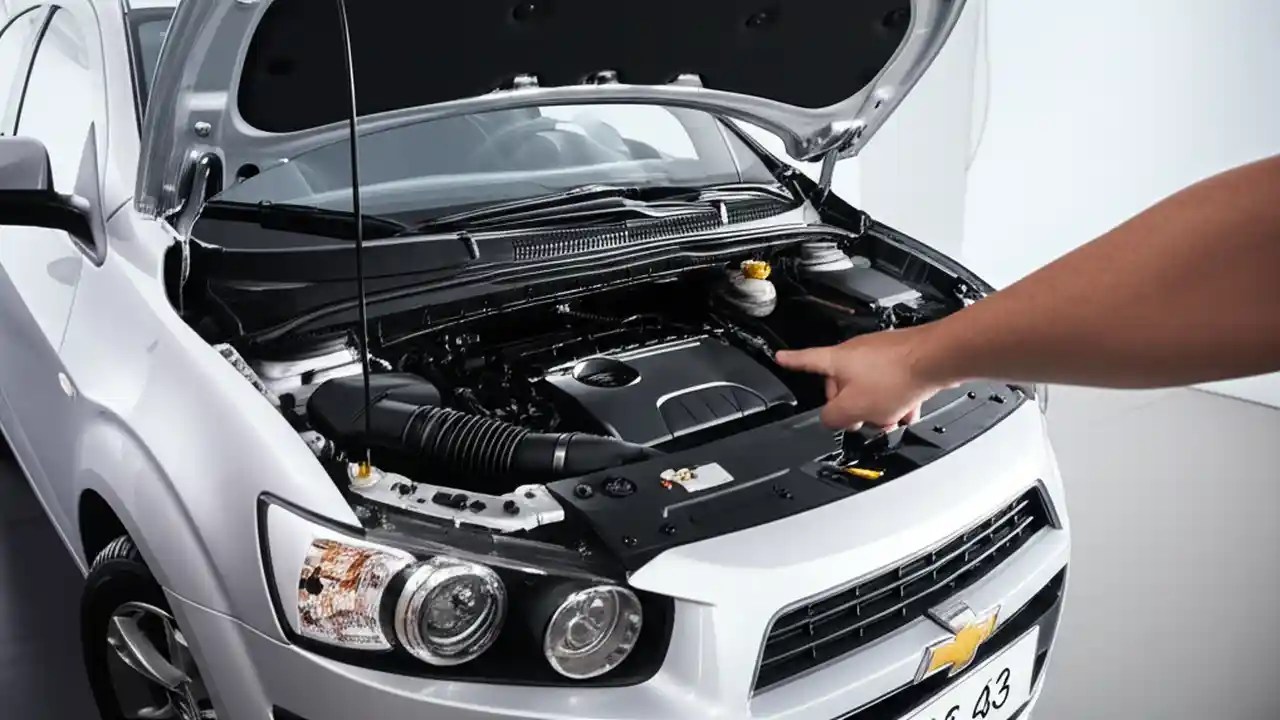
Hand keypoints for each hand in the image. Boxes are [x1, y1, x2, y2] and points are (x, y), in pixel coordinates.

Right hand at [775, 327, 952, 430]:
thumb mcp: (854, 409)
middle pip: (843, 385)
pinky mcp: (902, 358)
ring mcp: (880, 354)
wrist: (936, 358)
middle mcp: (856, 353)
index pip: (806, 360)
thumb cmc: (896, 376)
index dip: (791, 362)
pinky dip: (898, 400)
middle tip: (866, 419)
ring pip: (872, 388)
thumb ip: (833, 417)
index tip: (780, 357)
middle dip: (855, 407)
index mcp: (837, 361)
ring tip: (894, 418)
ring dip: (881, 408)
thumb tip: (830, 419)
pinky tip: (909, 411)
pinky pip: (892, 384)